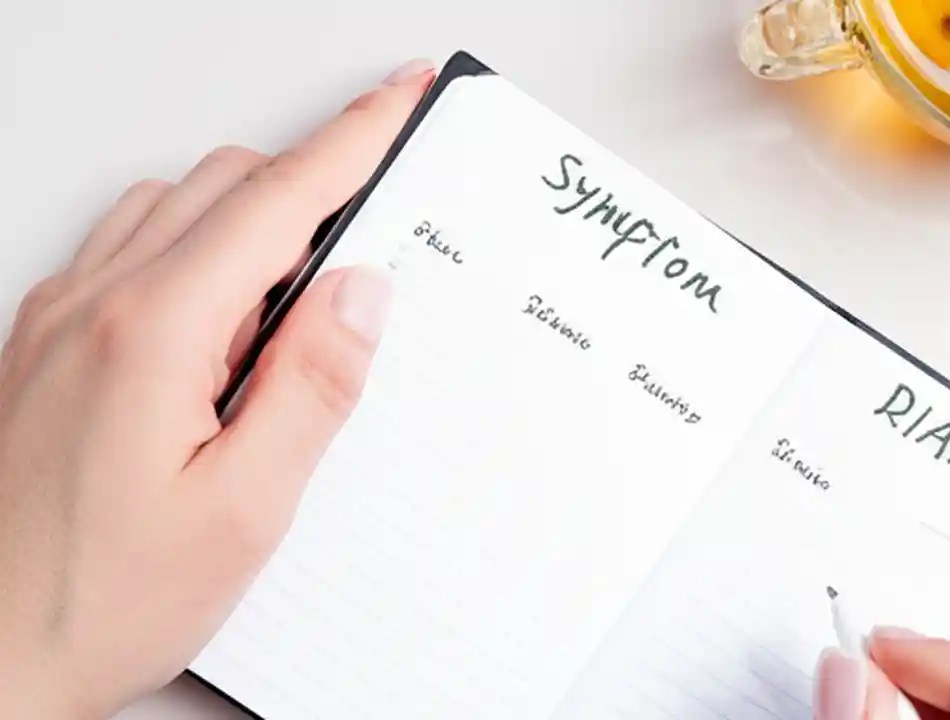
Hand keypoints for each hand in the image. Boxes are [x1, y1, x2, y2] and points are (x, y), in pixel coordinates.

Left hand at [0, 59, 434, 717]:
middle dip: (314, 174)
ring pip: (175, 206)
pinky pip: (131, 246)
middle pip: (226, 185)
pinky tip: (225, 311)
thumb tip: (361, 291)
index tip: (403, 97)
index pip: (279, 201)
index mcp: (152, 333)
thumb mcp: (241, 513)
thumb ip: (310, 387)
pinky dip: (198, 242)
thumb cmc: (93, 602)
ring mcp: (58, 319)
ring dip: (254, 210)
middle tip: (384, 202)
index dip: (354, 140)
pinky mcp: (44, 344)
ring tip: (310, 280)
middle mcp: (94, 305)